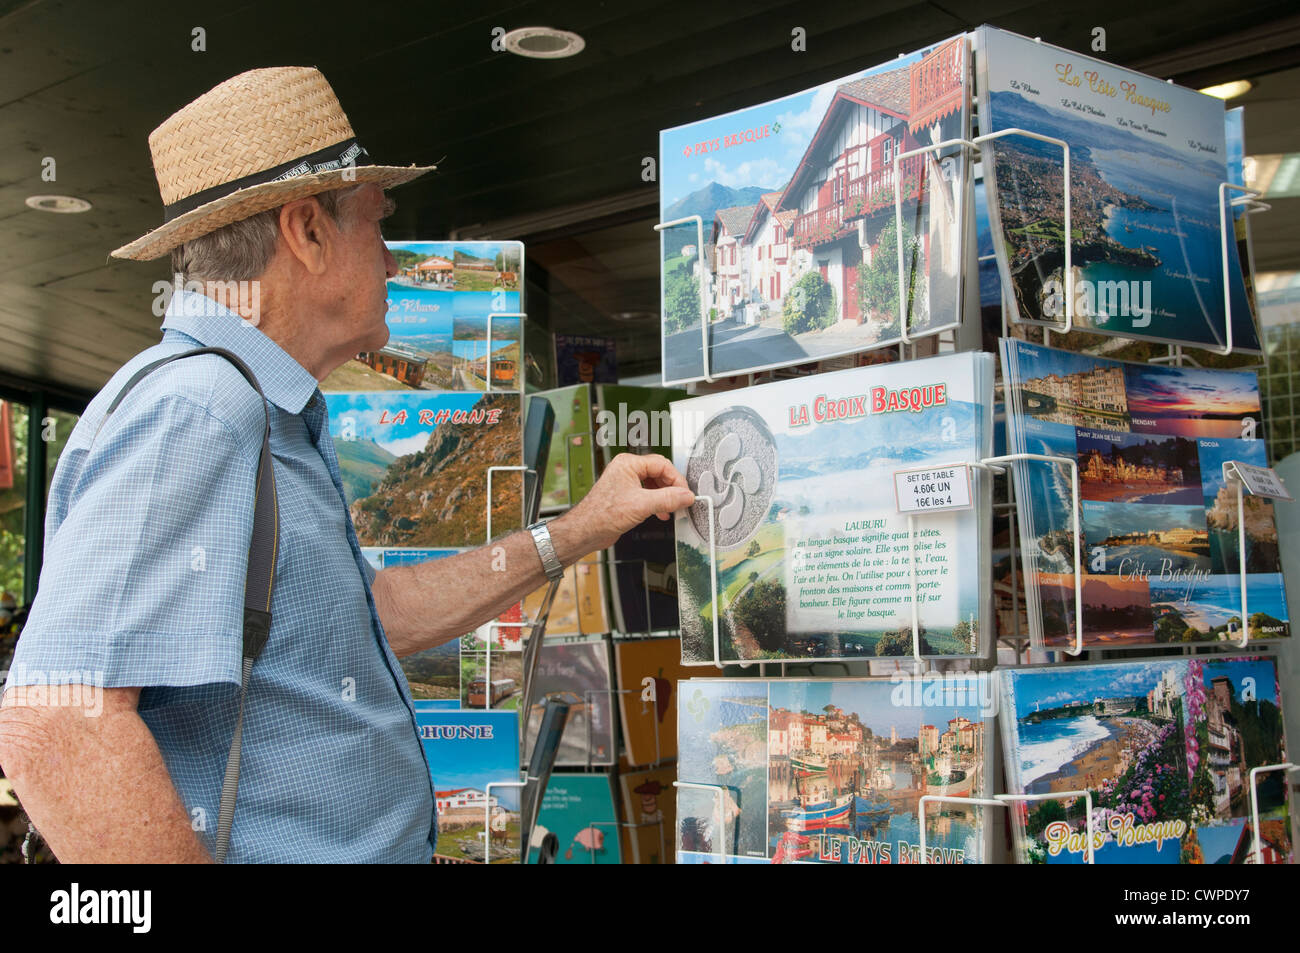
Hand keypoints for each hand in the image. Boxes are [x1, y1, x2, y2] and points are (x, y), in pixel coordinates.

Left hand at [551, 453, 693, 556]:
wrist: (585, 531)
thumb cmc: (601, 515)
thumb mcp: (641, 505)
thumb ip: (667, 499)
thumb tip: (686, 496)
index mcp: (628, 464)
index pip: (662, 464)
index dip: (676, 479)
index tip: (685, 493)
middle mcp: (627, 470)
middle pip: (659, 473)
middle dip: (671, 488)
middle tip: (681, 500)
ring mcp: (626, 483)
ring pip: (654, 485)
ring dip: (665, 497)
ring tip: (672, 508)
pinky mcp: (626, 496)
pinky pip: (647, 494)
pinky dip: (657, 503)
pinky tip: (661, 513)